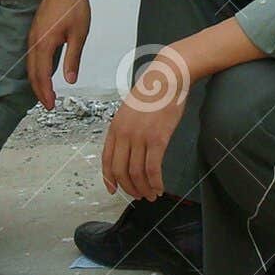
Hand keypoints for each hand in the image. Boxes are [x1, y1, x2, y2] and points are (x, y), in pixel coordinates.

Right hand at [28, 0, 90, 109]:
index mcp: (44, 44)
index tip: (50, 106)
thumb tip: (70, 80)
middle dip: (39, 91)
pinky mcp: (35, 29)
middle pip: (33, 73)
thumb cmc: (75, 6)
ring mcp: (32, 34)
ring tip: (45, 93)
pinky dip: (35, 67)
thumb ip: (73, 59)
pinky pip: (32, 54)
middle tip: (48, 105)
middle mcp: (34, 41)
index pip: (42, 76)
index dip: (45, 93)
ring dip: (36, 80)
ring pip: (30, 64)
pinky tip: (43, 72)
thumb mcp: (79, 35)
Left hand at [101, 52, 189, 199]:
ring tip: (151, 195)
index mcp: (115, 127)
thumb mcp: (129, 110)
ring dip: (144, 189)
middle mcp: (124, 134)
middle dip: (129, 188)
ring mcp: (140, 137)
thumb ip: (125, 129)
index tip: (113, 189)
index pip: (107, 160)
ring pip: (137, 173)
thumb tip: (129, 150)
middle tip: (138, 196)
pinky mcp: (158, 139)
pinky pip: (153, 169)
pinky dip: (156, 182)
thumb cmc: (152, 92)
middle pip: (121, 171)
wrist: (167, 78)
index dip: (109, 178)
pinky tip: (160, 187)